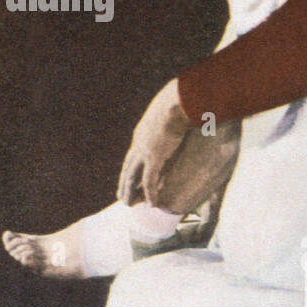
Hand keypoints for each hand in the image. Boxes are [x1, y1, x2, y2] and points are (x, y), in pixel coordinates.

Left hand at [117, 79, 192, 205]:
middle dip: (125, 183)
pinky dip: (150, 194)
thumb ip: (172, 121)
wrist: (177, 102)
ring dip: (130, 192)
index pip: (133, 154)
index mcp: (142, 132)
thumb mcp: (170, 112)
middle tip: (122, 195)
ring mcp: (145, 151)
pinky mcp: (154, 158)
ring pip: (132, 177)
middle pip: (128, 167)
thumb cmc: (178, 102)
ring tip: (128, 204)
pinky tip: (152, 204)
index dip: (131, 167)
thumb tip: (183, 122)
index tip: (130, 177)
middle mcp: (139, 144)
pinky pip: (149, 181)